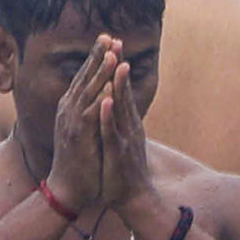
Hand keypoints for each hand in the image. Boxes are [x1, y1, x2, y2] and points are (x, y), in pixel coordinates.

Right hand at [45, 41, 122, 224]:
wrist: (67, 188)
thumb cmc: (77, 161)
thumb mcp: (81, 130)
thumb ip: (86, 111)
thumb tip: (96, 96)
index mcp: (71, 108)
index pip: (84, 77)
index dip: (95, 57)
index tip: (107, 39)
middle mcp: (68, 110)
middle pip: (85, 77)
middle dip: (97, 56)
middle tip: (109, 35)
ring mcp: (72, 121)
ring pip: (88, 90)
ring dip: (100, 71)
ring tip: (111, 52)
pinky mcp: (79, 135)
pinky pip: (92, 113)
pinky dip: (101, 98)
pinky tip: (110, 85)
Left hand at [98, 43, 156, 211]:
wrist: (134, 198)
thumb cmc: (124, 168)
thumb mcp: (120, 138)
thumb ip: (119, 120)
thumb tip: (114, 101)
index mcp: (126, 120)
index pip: (120, 87)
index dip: (116, 65)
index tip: (112, 42)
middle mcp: (128, 125)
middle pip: (123, 90)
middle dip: (118, 65)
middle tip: (116, 40)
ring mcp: (125, 138)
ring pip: (121, 107)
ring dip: (119, 84)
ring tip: (117, 61)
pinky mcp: (119, 153)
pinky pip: (112, 132)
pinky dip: (109, 116)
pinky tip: (105, 101)